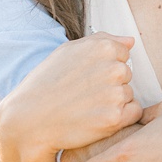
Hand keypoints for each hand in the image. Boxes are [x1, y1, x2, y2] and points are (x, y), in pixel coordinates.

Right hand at [0, 32, 140, 159]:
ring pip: (128, 95)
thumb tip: (130, 42)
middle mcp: (114, 68)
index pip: (123, 55)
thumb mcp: (67, 51)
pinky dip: (120, 118)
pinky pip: (133, 113)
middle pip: (126, 75)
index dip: (104, 67)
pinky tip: (97, 118)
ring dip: (114, 102)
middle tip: (84, 94)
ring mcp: (115, 94)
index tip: (87, 77)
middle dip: (111, 84)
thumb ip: (102, 40)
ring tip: (86, 107)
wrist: (28, 121)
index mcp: (104, 48)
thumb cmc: (46, 84)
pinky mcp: (115, 118)